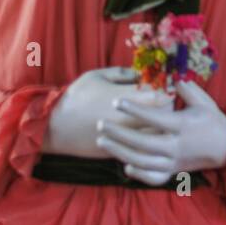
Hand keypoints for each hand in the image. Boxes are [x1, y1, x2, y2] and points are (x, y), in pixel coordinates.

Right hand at [43, 67, 171, 159]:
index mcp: (131, 99)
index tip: (165, 85)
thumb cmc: (77, 97)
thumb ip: (123, 73)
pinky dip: (150, 140)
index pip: (164, 93)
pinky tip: (146, 132)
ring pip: (160, 133)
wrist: (56, 128)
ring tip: (159, 118)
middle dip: (170, 106)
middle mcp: (135, 120)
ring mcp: (130, 138)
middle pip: (168, 114)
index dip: (168, 88)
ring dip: (163, 125)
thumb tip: (142, 74)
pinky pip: (147, 148)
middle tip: (165, 101)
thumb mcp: (98, 76)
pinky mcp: (123, 151)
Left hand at [96, 80, 225, 186]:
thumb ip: (184, 88)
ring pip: (142, 161)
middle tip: (100, 124)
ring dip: (120, 152)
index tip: (116, 102)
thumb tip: (167, 75)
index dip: (134, 109)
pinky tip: (124, 164)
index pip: (154, 117)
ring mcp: (174, 161)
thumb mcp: (202, 100)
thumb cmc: (211, 119)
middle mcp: (177, 145)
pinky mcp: (173, 171)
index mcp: (183, 125)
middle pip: (142, 142)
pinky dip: (137, 173)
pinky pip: (152, 177)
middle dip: (119, 133)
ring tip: (103, 141)